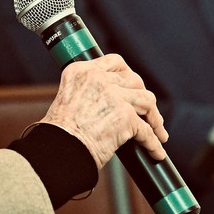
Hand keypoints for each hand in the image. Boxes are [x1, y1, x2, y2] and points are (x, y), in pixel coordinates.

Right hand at [40, 54, 167, 170]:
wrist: (56, 151)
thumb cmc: (59, 133)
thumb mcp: (68, 99)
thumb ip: (88, 92)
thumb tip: (110, 101)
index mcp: (81, 71)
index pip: (115, 62)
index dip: (128, 74)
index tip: (133, 85)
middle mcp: (98, 78)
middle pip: (135, 80)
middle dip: (143, 97)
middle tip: (147, 112)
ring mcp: (114, 96)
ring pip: (147, 101)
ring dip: (154, 118)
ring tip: (158, 131)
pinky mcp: (126, 117)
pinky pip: (147, 131)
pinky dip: (154, 143)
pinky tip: (156, 152)